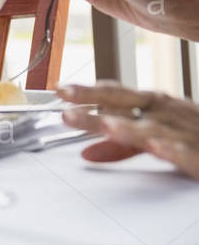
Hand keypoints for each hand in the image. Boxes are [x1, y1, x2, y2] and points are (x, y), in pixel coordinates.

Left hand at [58, 83, 198, 178]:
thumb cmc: (195, 137)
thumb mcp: (157, 137)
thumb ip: (121, 146)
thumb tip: (85, 153)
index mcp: (155, 104)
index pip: (116, 94)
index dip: (88, 91)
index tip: (59, 91)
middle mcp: (167, 112)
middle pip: (127, 103)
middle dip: (97, 101)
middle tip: (68, 105)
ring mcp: (185, 131)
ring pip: (154, 128)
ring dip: (130, 127)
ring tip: (106, 125)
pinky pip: (186, 152)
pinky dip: (173, 150)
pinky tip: (158, 148)